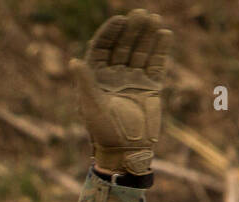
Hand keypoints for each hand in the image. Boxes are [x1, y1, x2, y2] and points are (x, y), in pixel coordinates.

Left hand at [71, 7, 170, 176]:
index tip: (119, 20)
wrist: (127, 151)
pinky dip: (160, 50)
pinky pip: (155, 64)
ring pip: (140, 52)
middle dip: (131, 30)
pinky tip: (164, 35)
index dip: (110, 33)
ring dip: (147, 35)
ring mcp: (133, 79)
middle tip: (140, 13)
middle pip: (123, 46)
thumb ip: (86, 83)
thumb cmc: (104, 131)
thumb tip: (73, 61)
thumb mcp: (92, 107)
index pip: (102, 48)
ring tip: (154, 19)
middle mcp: (115, 75)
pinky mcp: (150, 87)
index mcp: (97, 77)